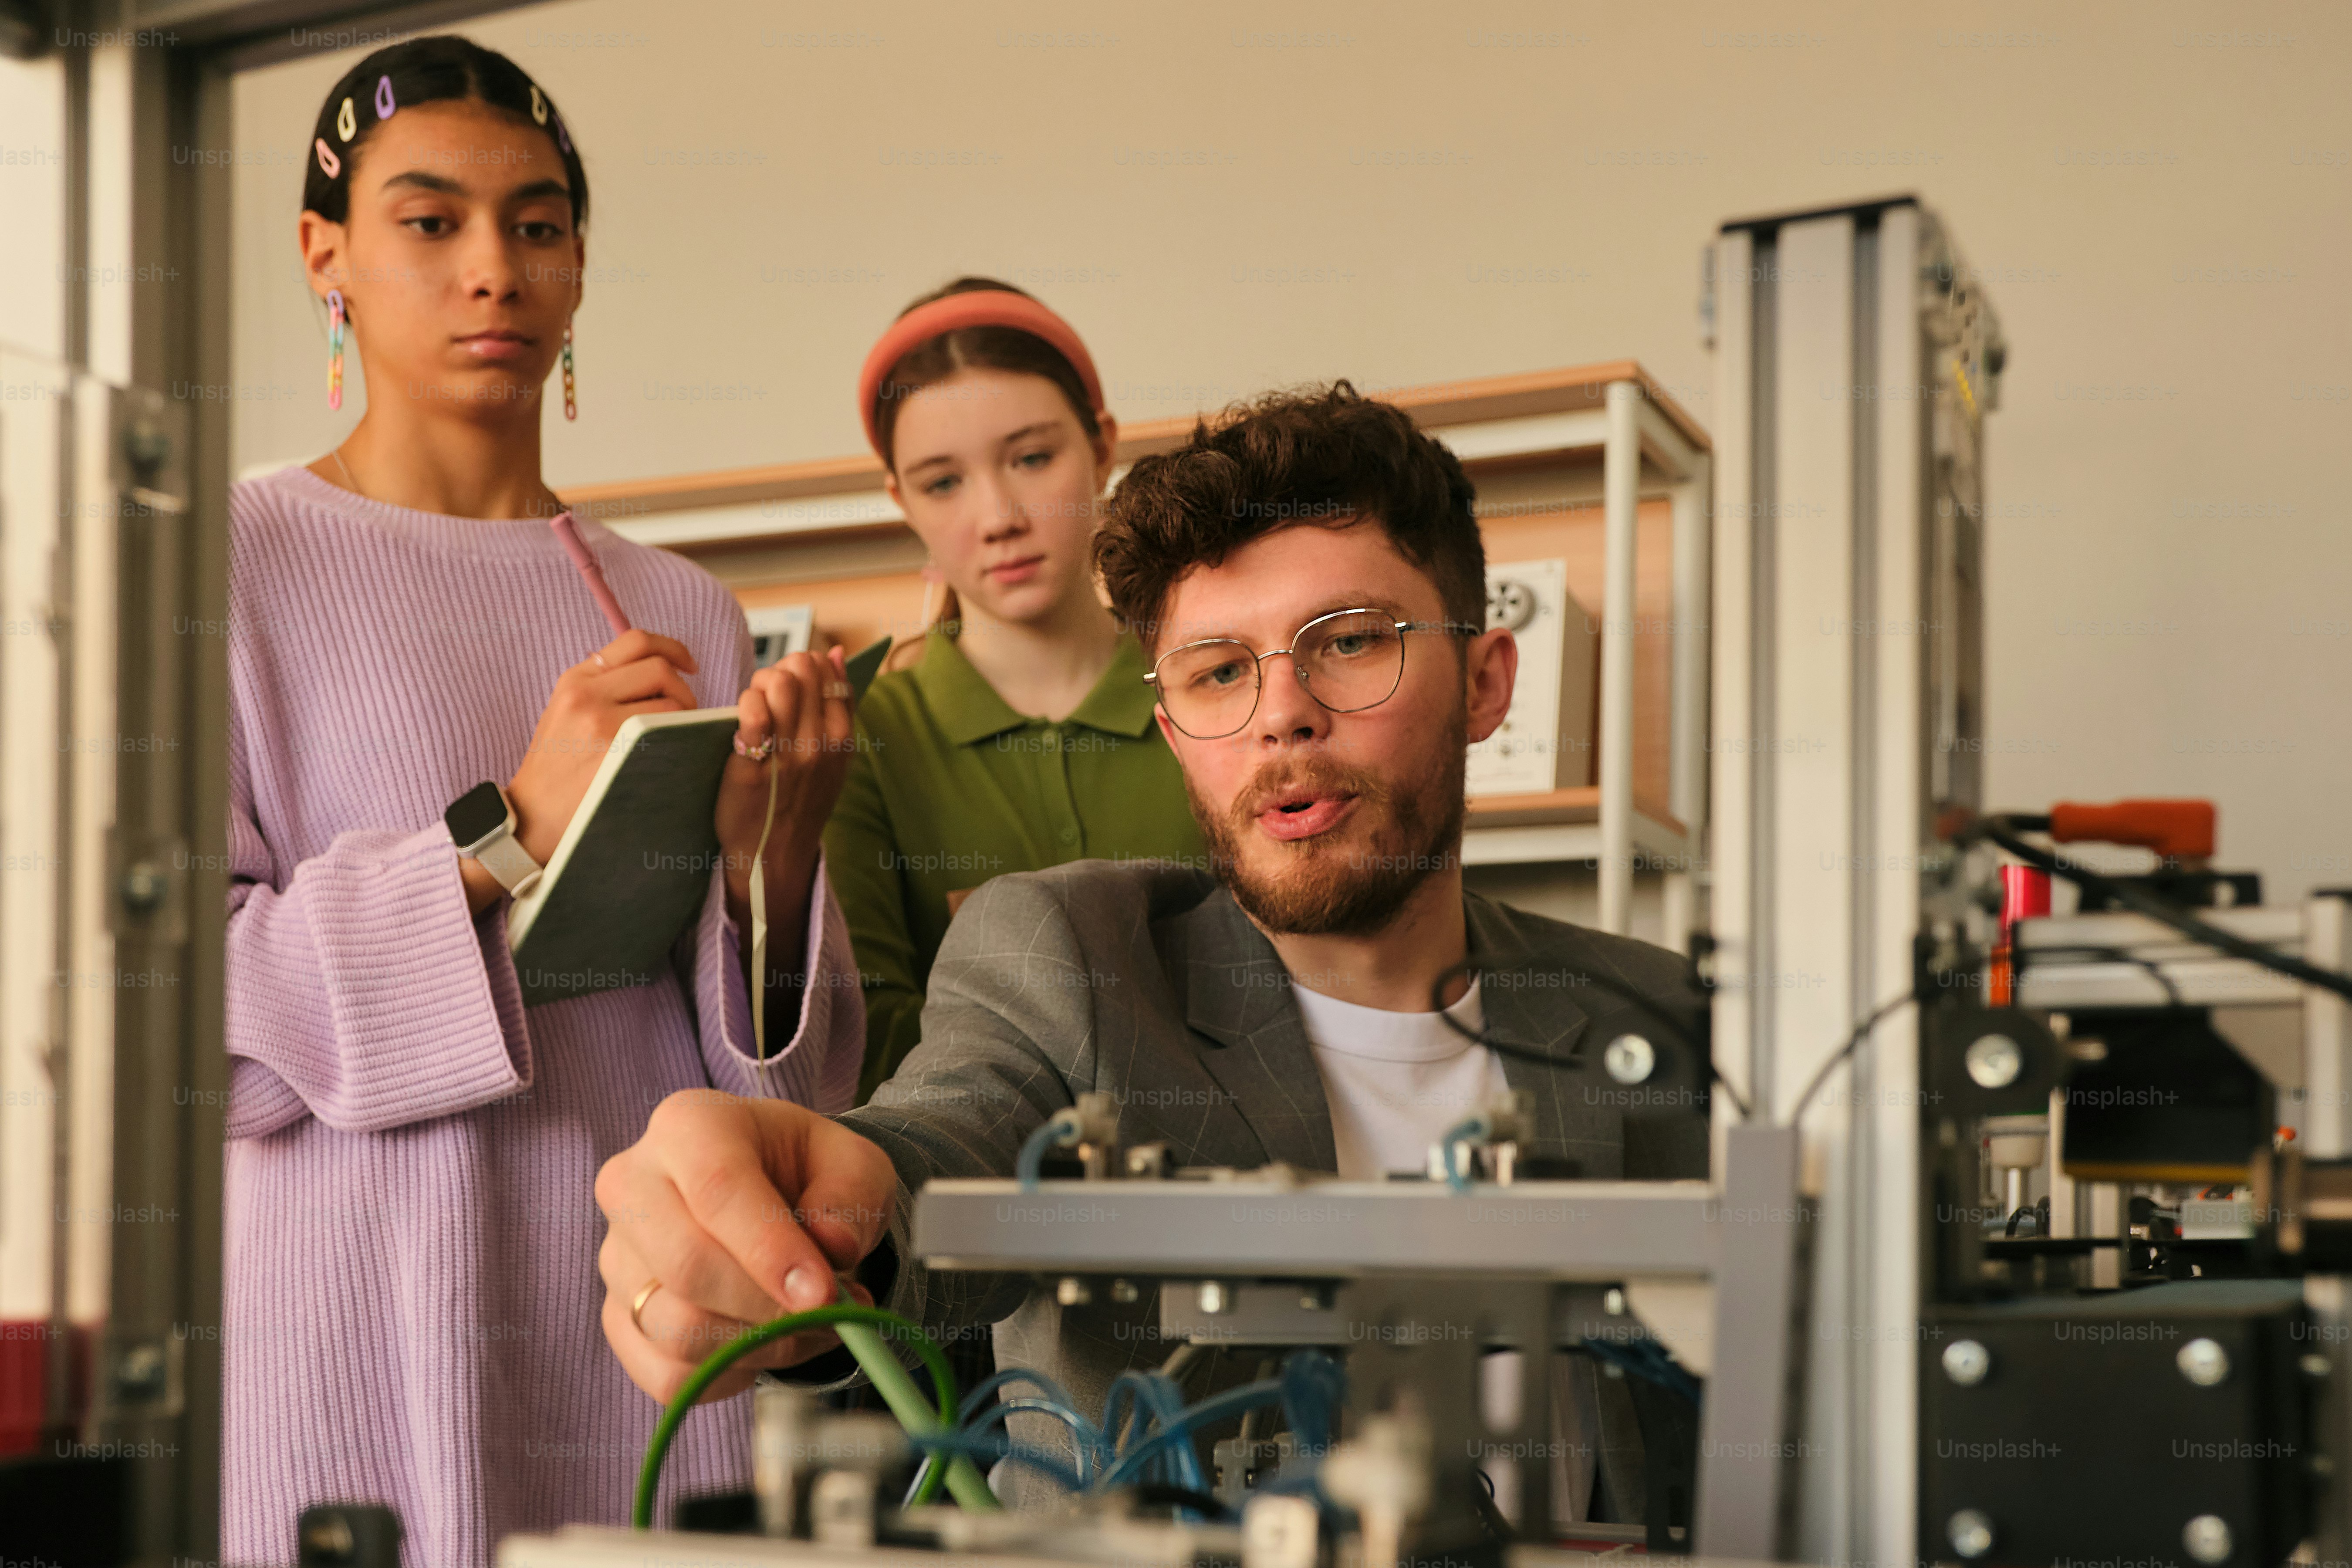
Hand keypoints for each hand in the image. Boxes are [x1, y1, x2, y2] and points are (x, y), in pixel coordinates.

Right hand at [460, 630, 697, 915]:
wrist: (531, 817)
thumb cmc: (556, 768)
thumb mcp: (566, 712)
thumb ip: (604, 686)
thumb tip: (659, 670)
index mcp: (575, 680)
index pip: (636, 641)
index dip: (672, 648)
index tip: (689, 665)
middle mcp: (586, 695)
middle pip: (659, 670)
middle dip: (683, 690)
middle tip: (683, 715)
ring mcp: (601, 724)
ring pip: (670, 704)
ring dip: (684, 719)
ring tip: (673, 739)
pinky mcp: (616, 754)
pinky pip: (668, 735)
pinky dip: (681, 741)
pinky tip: (675, 754)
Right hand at [596, 1091, 896, 1403]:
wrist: (774, 1199)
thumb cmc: (809, 1175)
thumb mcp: (854, 1165)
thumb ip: (851, 1197)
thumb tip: (831, 1248)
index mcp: (688, 1125)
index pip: (717, 1188)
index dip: (770, 1249)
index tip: (823, 1292)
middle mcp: (632, 1184)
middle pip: (686, 1265)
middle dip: (768, 1305)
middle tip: (830, 1312)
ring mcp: (616, 1256)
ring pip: (676, 1329)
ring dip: (760, 1344)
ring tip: (811, 1324)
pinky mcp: (617, 1317)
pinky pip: (665, 1375)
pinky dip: (728, 1374)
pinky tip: (765, 1344)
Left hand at [714, 645, 856, 935]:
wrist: (774, 853)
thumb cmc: (801, 798)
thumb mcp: (835, 754)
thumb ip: (839, 703)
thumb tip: (837, 652)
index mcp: (842, 738)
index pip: (827, 671)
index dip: (804, 666)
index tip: (792, 684)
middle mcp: (819, 745)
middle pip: (802, 670)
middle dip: (780, 670)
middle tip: (768, 692)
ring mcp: (787, 758)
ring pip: (777, 683)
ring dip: (760, 684)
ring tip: (754, 704)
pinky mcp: (751, 769)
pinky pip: (751, 715)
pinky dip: (746, 705)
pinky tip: (743, 717)